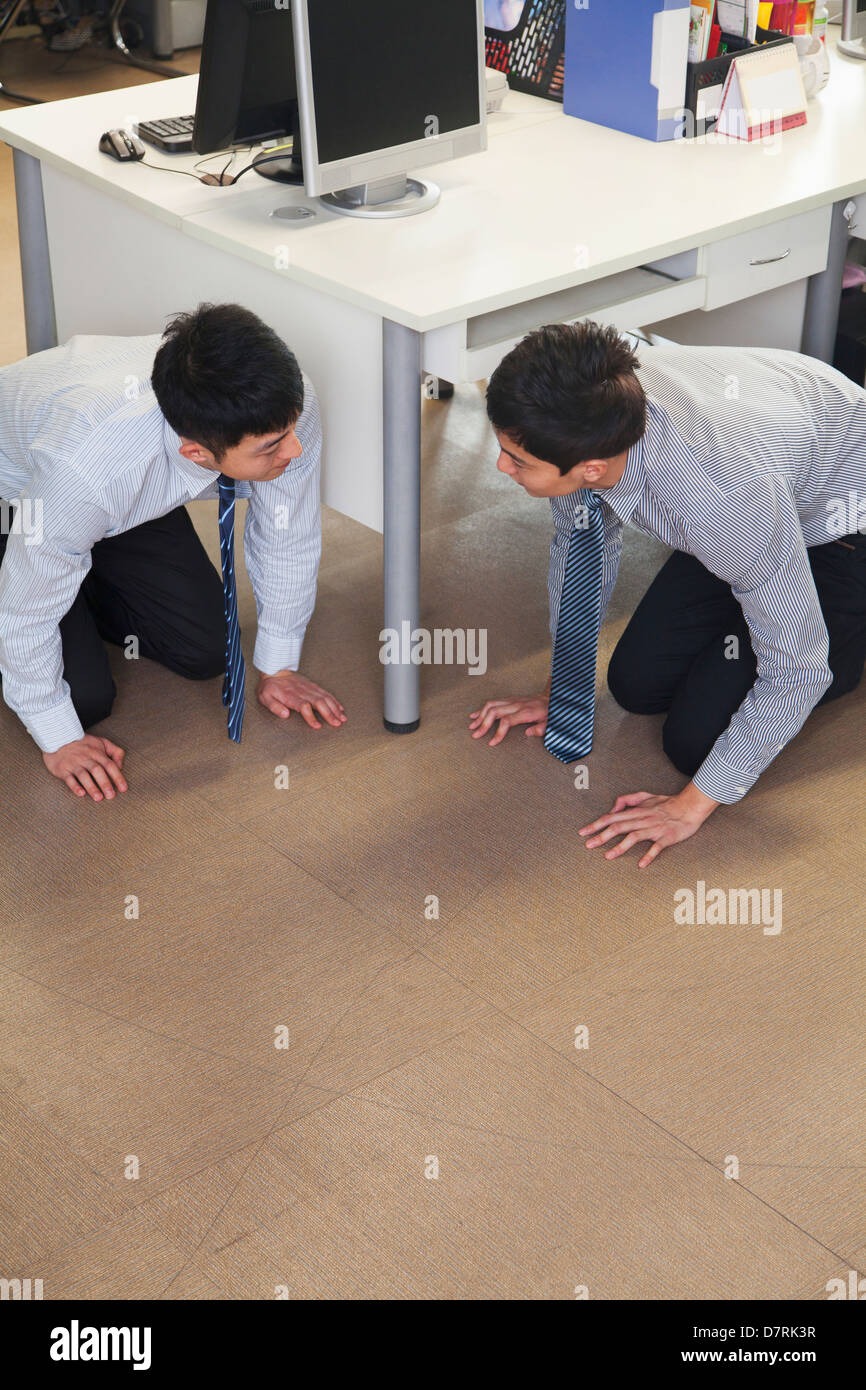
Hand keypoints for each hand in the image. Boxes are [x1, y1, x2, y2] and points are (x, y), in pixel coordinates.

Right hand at [43, 734, 126, 800]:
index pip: (110, 765)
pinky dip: (75, 786)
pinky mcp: (62, 769)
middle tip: (111, 796)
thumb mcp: (102, 742)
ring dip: (91, 787)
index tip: (123, 789)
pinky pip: (68, 778)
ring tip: (98, 798)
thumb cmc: (83, 744)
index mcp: (97, 753)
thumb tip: (121, 766)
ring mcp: (73, 764)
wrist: (58, 739)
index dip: (117, 777)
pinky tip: (81, 794)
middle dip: (105, 783)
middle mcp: (85, 758)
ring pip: (83, 775)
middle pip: (97, 770)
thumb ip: (115, 752)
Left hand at [257, 669, 345, 728]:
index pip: (304, 706)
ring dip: (335, 708)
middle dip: (329, 714)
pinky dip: (334, 701)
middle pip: (319, 702)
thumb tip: (285, 714)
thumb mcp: (265, 697)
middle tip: (337, 723)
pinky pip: (326, 693)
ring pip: (325, 698)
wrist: (275, 669)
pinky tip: (340, 708)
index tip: (317, 726)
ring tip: (342, 718)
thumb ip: (274, 706)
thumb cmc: (270, 686)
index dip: (311, 717)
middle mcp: (303, 692)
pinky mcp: (313, 686)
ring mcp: (309, 688)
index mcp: (291, 696)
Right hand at [469, 693, 547, 746]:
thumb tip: (528, 734)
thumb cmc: (550, 712)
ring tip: (472, 726)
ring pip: (491, 705)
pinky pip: (493, 702)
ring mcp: (512, 700)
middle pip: (494, 711)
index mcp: (526, 712)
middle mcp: (516, 704)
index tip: (492, 743)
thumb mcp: (550, 723)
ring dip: (480, 715)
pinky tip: (475, 715)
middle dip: (483, 724)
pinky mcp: (509, 699)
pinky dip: (482, 709)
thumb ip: (540, 729)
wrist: (551, 697)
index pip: (507, 721)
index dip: (498, 732)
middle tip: (476, 735)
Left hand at [579, 785, 718, 867]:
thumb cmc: (667, 803)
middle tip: (588, 845)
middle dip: (601, 836)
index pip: (611, 817)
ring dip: (620, 847)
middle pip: (618, 827)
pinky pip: (656, 847)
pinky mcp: (666, 837)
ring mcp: (654, 829)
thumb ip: (627, 800)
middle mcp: (642, 819)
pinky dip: (648, 856)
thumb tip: (613, 808)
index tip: (583, 832)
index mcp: (636, 811)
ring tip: (608, 856)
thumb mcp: (645, 796)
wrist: (690, 807)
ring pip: (634, 837)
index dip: (596, 824)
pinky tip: (641, 864)